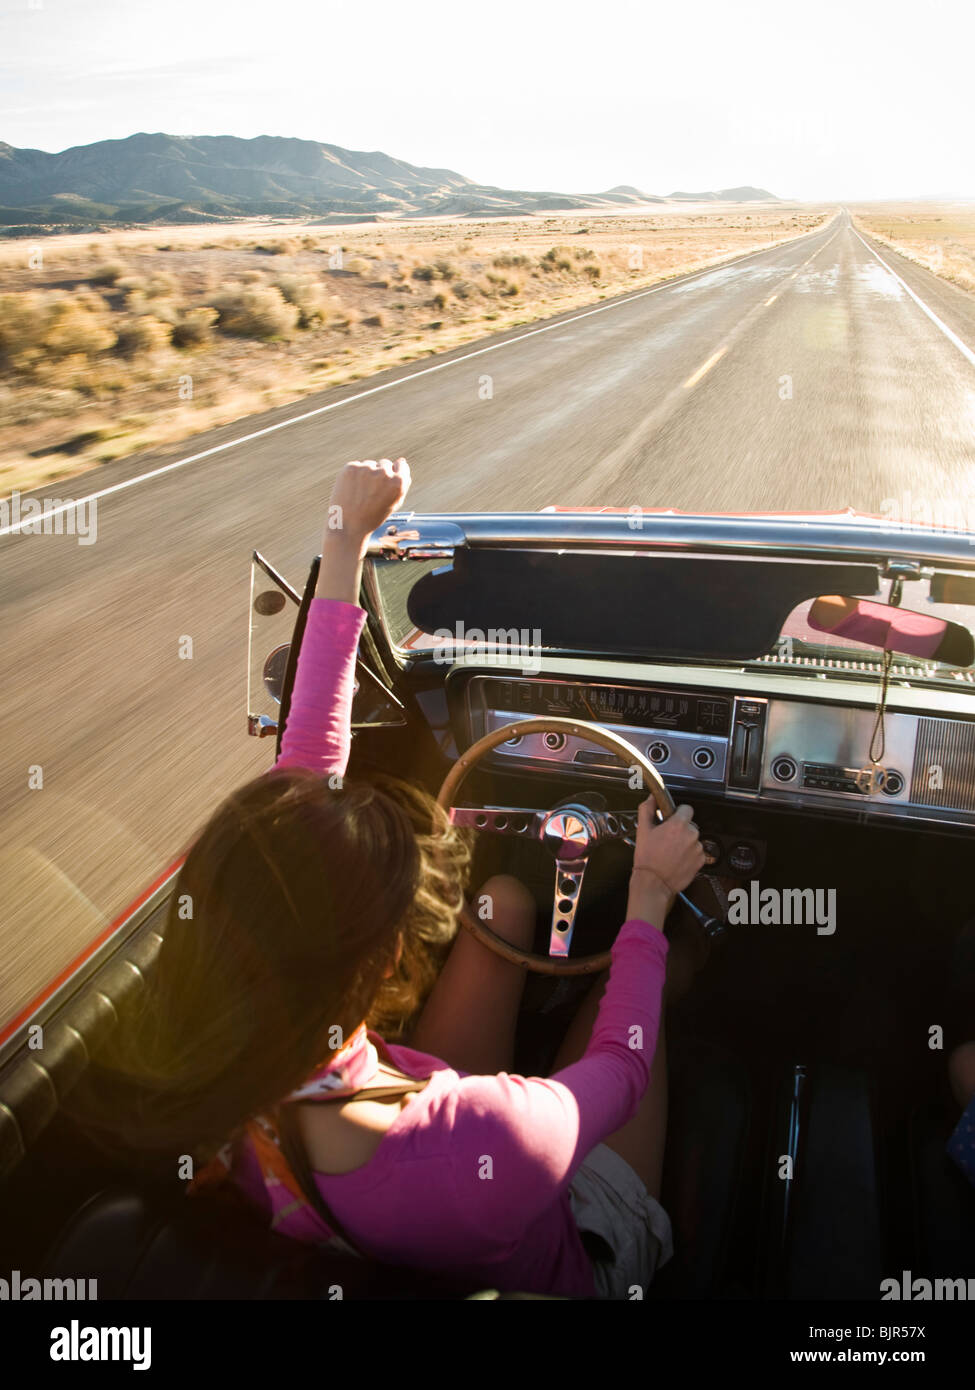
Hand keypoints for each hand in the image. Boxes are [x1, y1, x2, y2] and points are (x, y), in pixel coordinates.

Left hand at [325, 458, 410, 548]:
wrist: (348, 526)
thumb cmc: (373, 516)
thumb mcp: (394, 503)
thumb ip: (401, 482)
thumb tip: (401, 461)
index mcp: (398, 482)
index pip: (401, 465)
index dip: (393, 475)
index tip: (386, 483)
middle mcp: (384, 473)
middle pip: (385, 463)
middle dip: (379, 474)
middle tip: (371, 493)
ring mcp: (367, 469)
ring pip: (369, 465)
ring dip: (366, 475)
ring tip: (361, 494)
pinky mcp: (351, 468)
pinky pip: (356, 467)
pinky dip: (354, 476)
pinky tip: (352, 490)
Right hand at [626, 795, 705, 927]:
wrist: (654, 882)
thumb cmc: (647, 858)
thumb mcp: (643, 830)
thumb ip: (647, 809)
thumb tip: (651, 798)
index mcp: (678, 825)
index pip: (687, 808)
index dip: (678, 813)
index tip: (672, 820)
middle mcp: (691, 835)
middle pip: (690, 825)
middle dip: (681, 829)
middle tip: (668, 839)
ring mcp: (697, 848)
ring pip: (693, 839)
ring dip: (685, 842)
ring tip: (672, 851)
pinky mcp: (701, 860)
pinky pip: (697, 852)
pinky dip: (689, 854)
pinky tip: (678, 859)